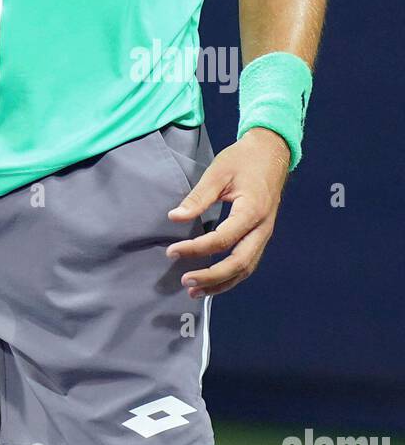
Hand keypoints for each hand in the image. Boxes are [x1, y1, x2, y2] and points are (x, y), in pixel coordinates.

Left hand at [164, 127, 289, 298]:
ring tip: (195, 291)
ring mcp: (264, 234)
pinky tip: (213, 282)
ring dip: (221, 283)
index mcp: (252, 211)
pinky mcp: (261, 235)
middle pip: (239, 263)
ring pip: (246, 268)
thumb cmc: (243, 159)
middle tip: (186, 281)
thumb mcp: (218, 172)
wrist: (271, 153)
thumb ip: (198, 197)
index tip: (172, 251)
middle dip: (212, 276)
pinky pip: (248, 262)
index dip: (196, 248)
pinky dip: (231, 276)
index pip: (222, 239)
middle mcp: (262, 228)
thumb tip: (175, 217)